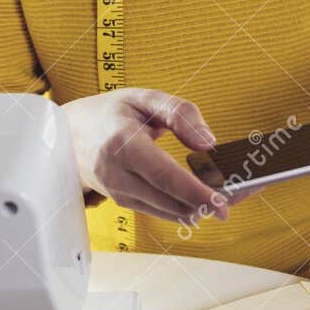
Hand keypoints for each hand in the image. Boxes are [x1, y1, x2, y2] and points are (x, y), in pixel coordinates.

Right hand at [61, 89, 231, 223]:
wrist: (68, 134)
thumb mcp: (144, 97)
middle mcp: (117, 174)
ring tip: (229, 195)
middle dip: (208, 203)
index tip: (222, 202)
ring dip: (199, 208)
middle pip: (170, 201)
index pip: (165, 176)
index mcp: (122, 144)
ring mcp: (118, 192)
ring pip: (168, 212)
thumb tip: (208, 142)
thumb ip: (180, 113)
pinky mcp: (123, 202)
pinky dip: (185, 207)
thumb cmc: (108, 113)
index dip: (196, 192)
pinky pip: (160, 211)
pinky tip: (203, 199)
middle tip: (240, 195)